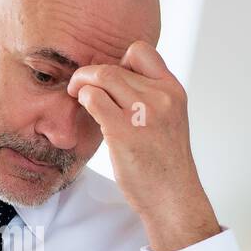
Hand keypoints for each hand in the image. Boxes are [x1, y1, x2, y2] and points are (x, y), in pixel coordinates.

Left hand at [67, 40, 221, 250]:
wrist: (174, 198)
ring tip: (77, 95)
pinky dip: (83, 99)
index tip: (111, 80)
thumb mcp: (170, 121)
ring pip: (102, 76)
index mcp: (173, 91)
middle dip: (91, 74)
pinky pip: (93, 99)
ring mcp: (143, 112)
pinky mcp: (123, 131)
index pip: (141, 52)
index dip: (119, 60)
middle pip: (115, 65)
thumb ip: (152, 99)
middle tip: (80, 87)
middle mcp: (161, 97)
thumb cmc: (166, 166)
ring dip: (82, 83)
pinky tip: (84, 110)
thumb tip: (120, 84)